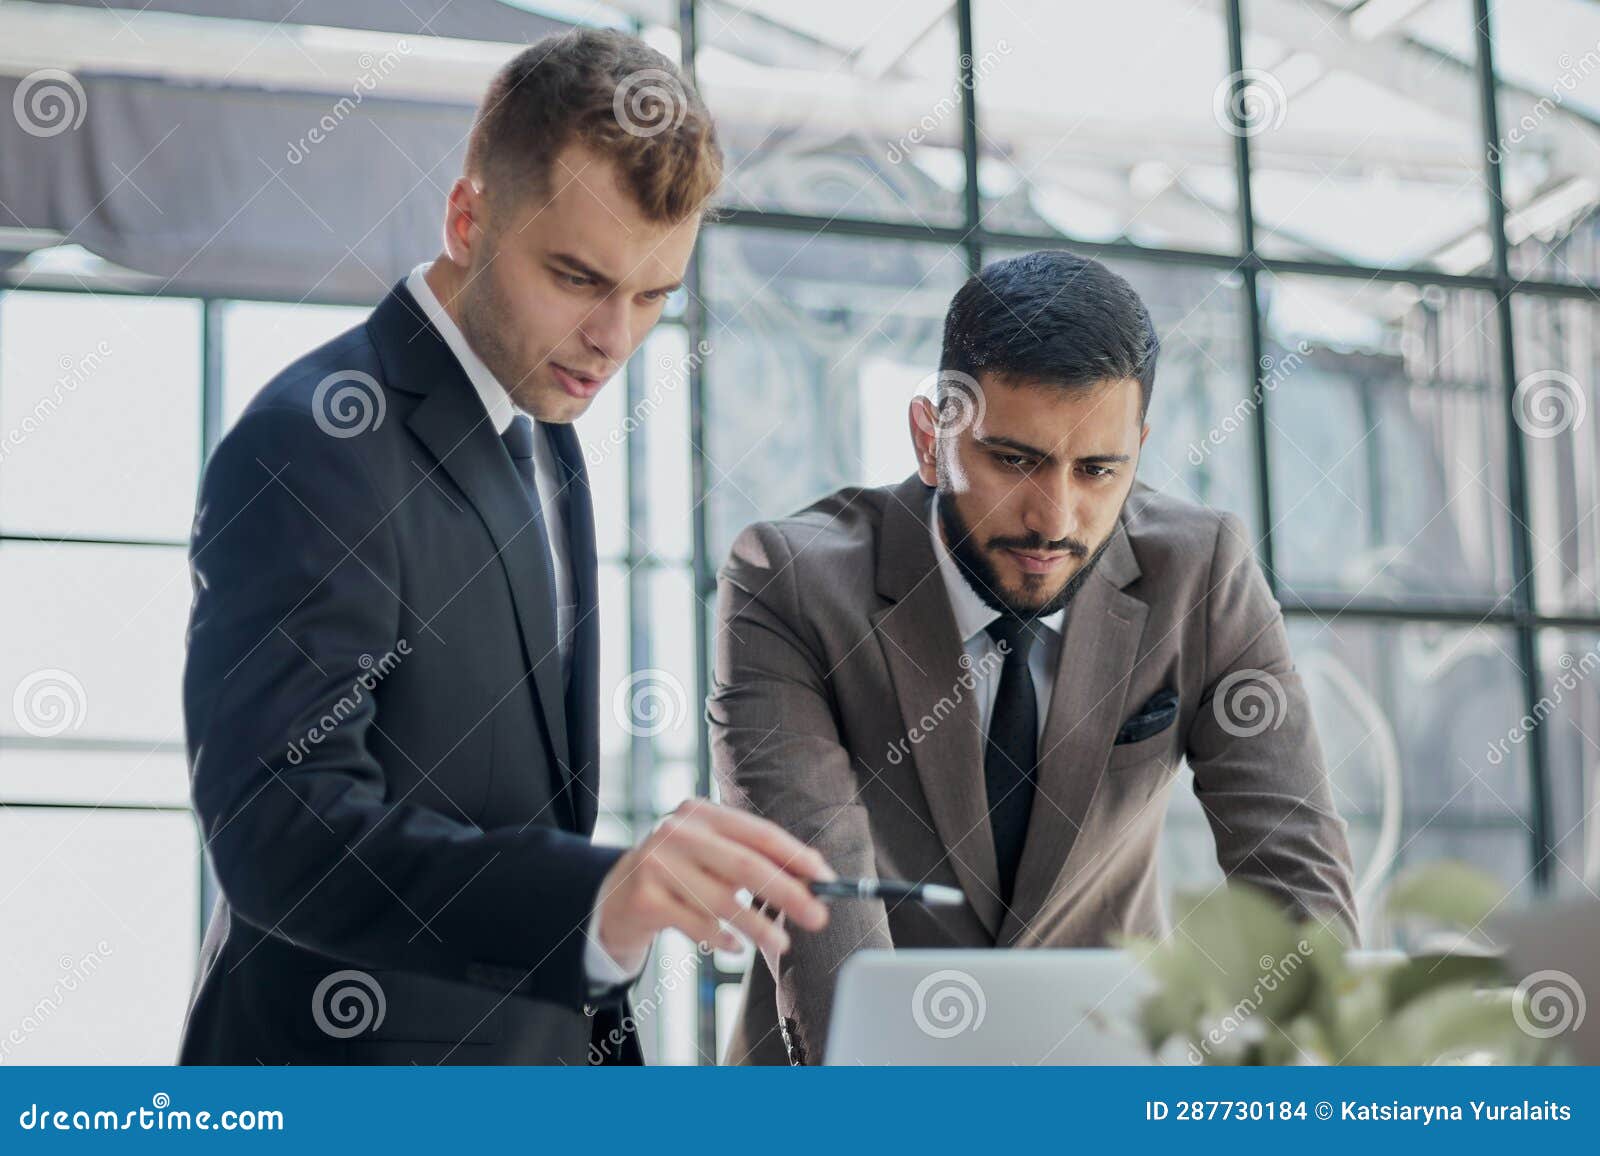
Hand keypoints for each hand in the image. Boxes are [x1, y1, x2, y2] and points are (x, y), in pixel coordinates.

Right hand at [594, 798, 834, 963]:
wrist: (614, 898)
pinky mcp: (643, 897)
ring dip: (759, 926)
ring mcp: (656, 862)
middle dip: (789, 893)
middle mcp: (677, 830)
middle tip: (819, 916)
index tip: (826, 878)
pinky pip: (697, 924)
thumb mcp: (713, 857)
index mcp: (702, 812)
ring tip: (782, 942)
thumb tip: (811, 881)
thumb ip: (753, 861)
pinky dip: (723, 938)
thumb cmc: (680, 875)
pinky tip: (736, 946)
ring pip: (723, 900)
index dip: (796, 856)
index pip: (759, 832)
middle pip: (747, 865)